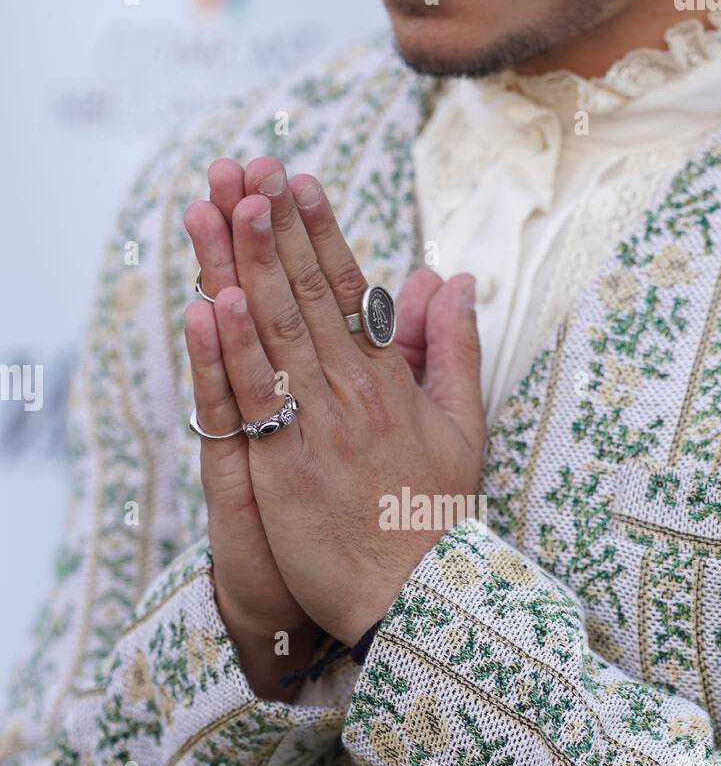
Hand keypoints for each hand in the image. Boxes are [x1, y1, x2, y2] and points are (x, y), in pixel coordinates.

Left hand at [198, 164, 485, 646]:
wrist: (419, 596)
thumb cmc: (437, 514)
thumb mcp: (463, 425)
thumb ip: (454, 348)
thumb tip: (457, 280)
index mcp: (389, 382)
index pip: (350, 291)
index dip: (320, 232)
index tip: (297, 180)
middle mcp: (352, 395)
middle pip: (306, 297)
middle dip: (274, 229)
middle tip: (248, 169)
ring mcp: (317, 430)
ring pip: (274, 335)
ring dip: (243, 266)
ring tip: (218, 207)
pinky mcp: (285, 470)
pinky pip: (254, 400)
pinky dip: (231, 350)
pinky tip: (214, 301)